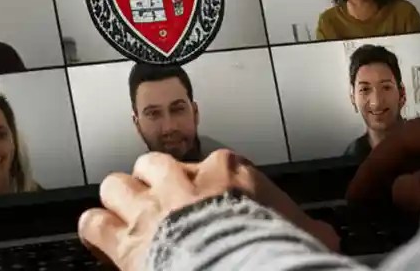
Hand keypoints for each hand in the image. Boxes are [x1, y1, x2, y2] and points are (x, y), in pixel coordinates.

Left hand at [78, 149, 339, 268]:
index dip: (206, 186)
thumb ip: (304, 229)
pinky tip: (103, 238)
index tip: (209, 202)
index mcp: (228, 173)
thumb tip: (324, 237)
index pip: (211, 165)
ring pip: (118, 185)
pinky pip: (94, 223)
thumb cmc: (270, 254)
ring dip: (121, 202)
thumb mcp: (301, 234)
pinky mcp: (125, 240)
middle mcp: (184, 182)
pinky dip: (96, 231)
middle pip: (154, 165)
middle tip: (160, 204)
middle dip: (154, 183)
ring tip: (127, 217)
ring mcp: (150, 209)